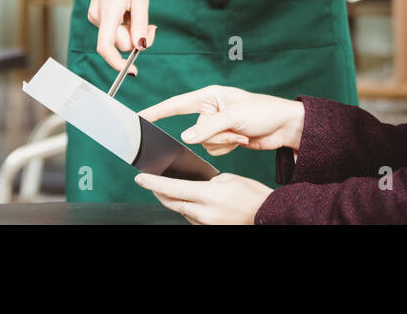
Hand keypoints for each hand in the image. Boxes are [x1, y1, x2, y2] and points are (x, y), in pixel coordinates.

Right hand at [88, 0, 156, 72]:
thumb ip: (140, 23)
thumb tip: (141, 47)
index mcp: (108, 11)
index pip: (106, 47)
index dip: (118, 63)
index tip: (133, 71)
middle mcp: (97, 15)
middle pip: (117, 43)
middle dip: (135, 40)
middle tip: (152, 26)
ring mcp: (95, 14)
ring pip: (116, 35)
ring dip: (131, 30)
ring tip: (138, 9)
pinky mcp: (97, 13)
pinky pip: (113, 27)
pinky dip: (125, 24)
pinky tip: (129, 8)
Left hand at [134, 172, 272, 224]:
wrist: (267, 215)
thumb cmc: (251, 195)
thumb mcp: (228, 180)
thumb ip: (206, 182)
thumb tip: (191, 185)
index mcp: (208, 195)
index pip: (173, 188)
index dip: (153, 183)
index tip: (140, 178)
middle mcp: (204, 212)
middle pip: (172, 202)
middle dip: (159, 192)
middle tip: (149, 182)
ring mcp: (206, 223)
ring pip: (181, 211)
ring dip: (174, 200)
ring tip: (169, 188)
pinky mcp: (209, 229)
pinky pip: (192, 218)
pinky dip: (188, 208)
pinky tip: (190, 201)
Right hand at [138, 85, 304, 154]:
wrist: (284, 126)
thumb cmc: (262, 111)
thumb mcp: (233, 117)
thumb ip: (207, 128)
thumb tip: (185, 138)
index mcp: (209, 96)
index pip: (176, 104)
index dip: (157, 111)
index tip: (139, 117)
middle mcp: (210, 109)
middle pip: (194, 130)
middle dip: (216, 134)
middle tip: (236, 128)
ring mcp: (216, 125)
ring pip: (204, 143)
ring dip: (224, 142)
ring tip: (242, 132)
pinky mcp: (224, 138)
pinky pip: (214, 150)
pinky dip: (228, 147)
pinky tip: (242, 139)